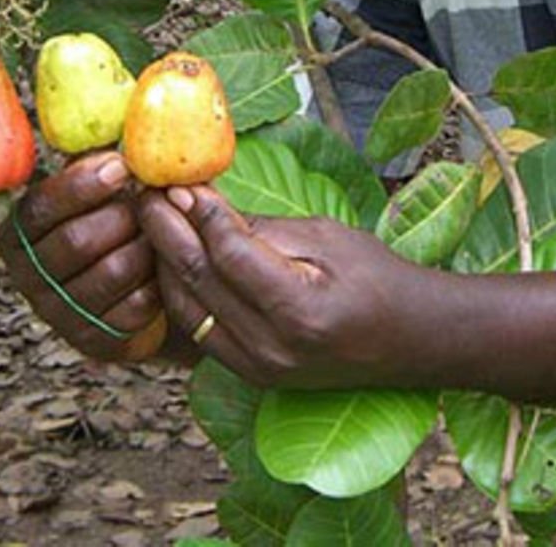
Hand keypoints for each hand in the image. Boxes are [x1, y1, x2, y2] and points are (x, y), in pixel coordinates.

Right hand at [0, 151, 162, 361]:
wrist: (131, 293)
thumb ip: (96, 168)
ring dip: (144, 246)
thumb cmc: (111, 228)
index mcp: (17, 235)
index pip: (39, 207)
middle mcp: (29, 278)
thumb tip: (122, 141)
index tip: (120, 166)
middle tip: (147, 203)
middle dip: (121, 216)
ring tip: (156, 232)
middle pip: (76, 240)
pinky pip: (135, 306)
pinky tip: (160, 267)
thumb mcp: (94, 195)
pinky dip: (156, 281)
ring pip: (111, 271)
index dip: (81, 185)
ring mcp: (60, 315)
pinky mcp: (95, 341)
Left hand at [136, 186, 428, 388]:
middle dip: (166, 229)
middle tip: (145, 191)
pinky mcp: (250, 375)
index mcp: (300, 311)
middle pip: (198, 280)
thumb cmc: (376, 278)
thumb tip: (199, 199)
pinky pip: (197, 328)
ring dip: (163, 259)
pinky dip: (179, 290)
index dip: (199, 212)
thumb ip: (260, 226)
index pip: (229, 254)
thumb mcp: (325, 237)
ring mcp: (258, 369)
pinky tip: (170, 257)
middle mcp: (272, 349)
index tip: (176, 179)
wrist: (410, 340)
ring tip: (152, 216)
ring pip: (186, 307)